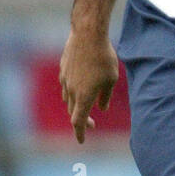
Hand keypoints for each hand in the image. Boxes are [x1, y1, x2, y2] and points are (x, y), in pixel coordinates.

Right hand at [59, 27, 118, 142]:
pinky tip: (81, 85)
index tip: (82, 141)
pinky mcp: (63, 69)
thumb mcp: (111, 79)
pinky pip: (66, 85)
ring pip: (68, 99)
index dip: (80, 133)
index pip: (78, 122)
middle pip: (73, 112)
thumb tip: (101, 108)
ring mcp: (65, 79)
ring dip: (76, 105)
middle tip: (92, 124)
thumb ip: (105, 96)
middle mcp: (71, 91)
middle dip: (82, 120)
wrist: (88, 34)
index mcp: (84, 97)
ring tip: (87, 104)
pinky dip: (73, 91)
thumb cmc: (104, 57)